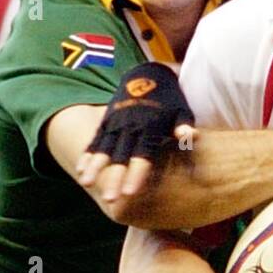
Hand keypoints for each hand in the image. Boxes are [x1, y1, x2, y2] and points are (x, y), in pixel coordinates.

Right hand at [75, 62, 193, 209]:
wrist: (148, 73)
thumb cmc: (170, 100)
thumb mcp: (182, 109)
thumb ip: (184, 125)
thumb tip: (190, 136)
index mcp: (150, 128)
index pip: (142, 156)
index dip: (136, 175)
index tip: (130, 193)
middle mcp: (130, 127)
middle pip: (120, 157)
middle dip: (114, 178)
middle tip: (109, 200)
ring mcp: (116, 123)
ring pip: (103, 148)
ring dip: (95, 166)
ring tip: (86, 183)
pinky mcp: (107, 121)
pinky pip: (95, 140)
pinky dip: (88, 154)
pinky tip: (81, 171)